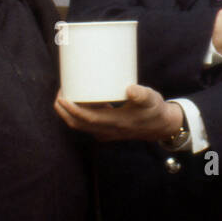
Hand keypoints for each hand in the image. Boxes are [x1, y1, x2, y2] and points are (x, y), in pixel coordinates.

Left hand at [52, 84, 184, 142]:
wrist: (161, 126)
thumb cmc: (155, 110)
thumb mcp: (151, 100)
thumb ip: (142, 94)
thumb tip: (131, 88)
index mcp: (115, 123)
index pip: (86, 118)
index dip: (71, 109)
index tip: (62, 96)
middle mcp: (107, 130)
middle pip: (77, 123)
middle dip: (64, 110)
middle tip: (60, 91)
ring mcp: (106, 131)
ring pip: (80, 124)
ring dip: (69, 112)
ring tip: (65, 93)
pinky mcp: (107, 129)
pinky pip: (87, 123)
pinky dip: (78, 113)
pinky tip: (78, 100)